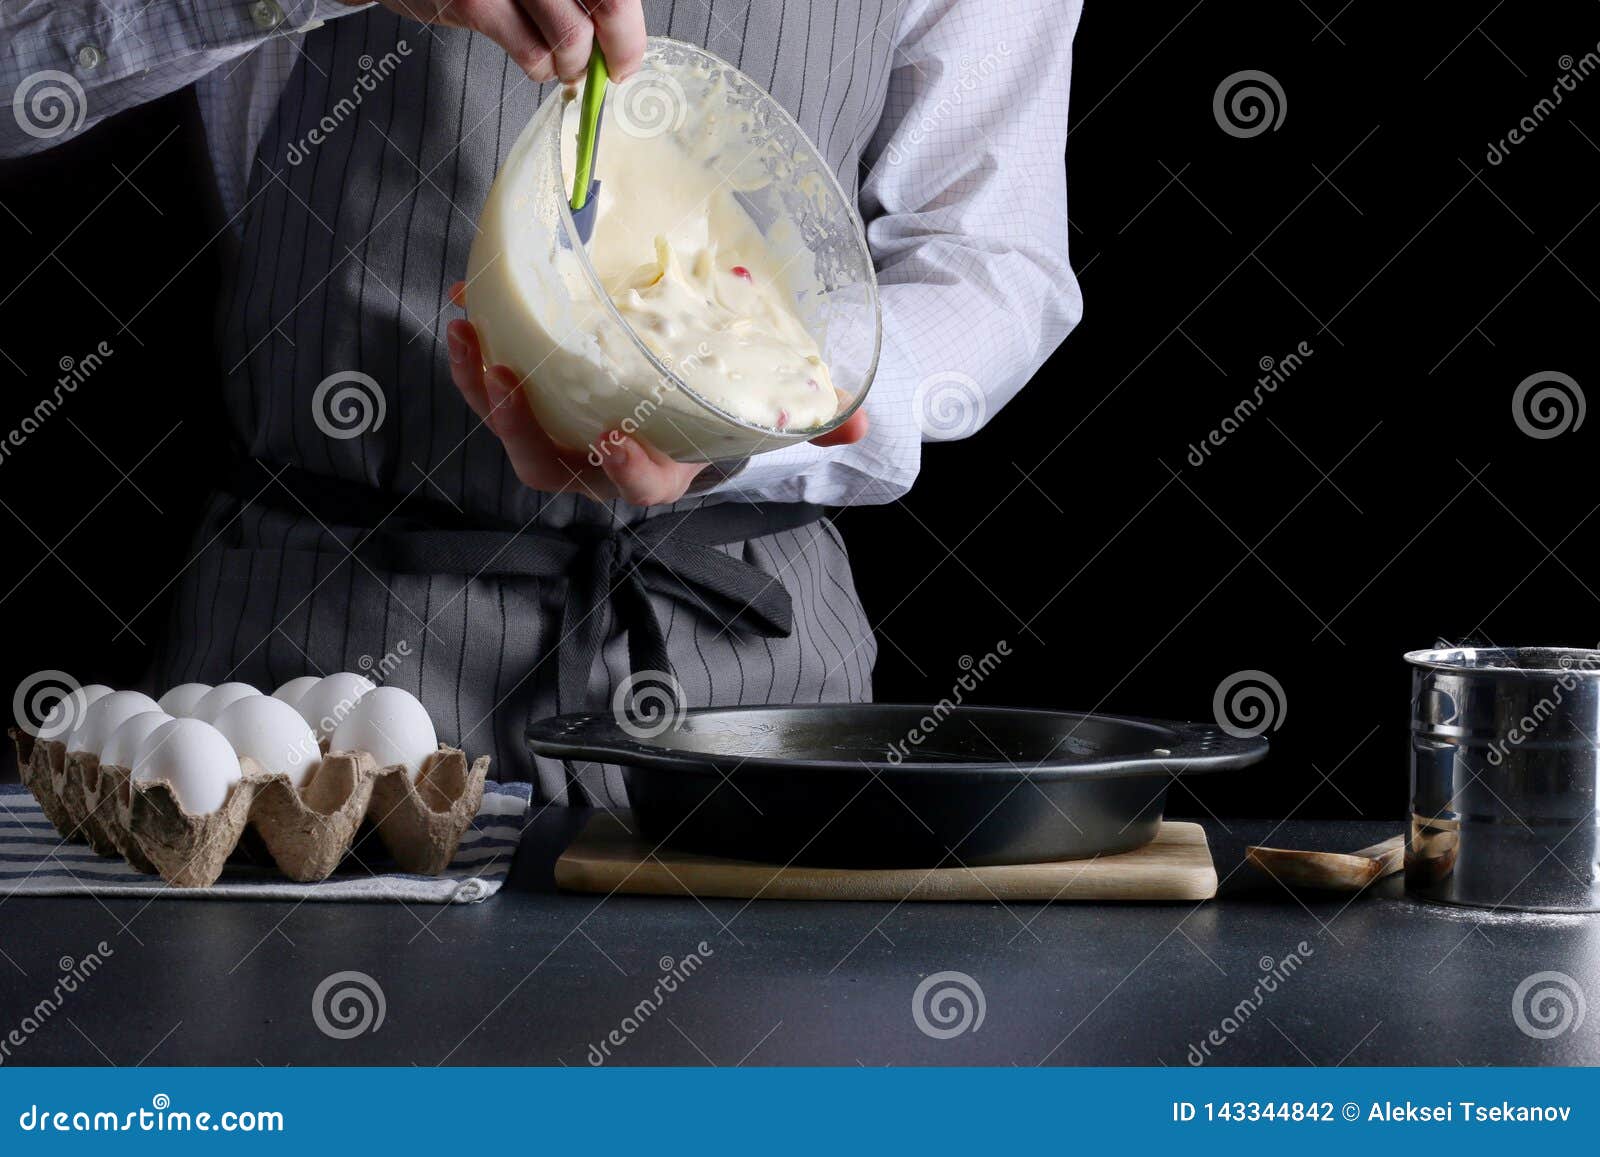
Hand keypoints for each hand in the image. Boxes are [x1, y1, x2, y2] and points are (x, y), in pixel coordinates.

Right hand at [355, 0, 647, 82]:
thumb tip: (620, 29)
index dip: (630, 26)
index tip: (628, 51)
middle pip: (610, 2)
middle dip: (618, 48)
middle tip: (613, 70)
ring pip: (573, 37)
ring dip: (573, 66)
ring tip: (563, 65)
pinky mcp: (474, 1)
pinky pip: (532, 53)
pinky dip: (541, 69)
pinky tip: (535, 60)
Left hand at [445, 282, 869, 505]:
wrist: (689, 394)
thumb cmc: (726, 402)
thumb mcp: (769, 405)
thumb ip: (810, 418)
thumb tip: (856, 423)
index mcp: (661, 470)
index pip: (638, 487)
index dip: (625, 469)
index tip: (613, 435)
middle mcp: (602, 464)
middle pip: (551, 467)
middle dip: (522, 429)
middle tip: (505, 377)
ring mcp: (563, 434)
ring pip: (512, 430)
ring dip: (481, 389)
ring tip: (468, 332)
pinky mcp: (535, 401)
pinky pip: (495, 389)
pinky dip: (475, 355)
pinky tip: (467, 304)